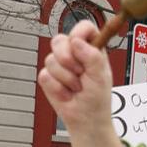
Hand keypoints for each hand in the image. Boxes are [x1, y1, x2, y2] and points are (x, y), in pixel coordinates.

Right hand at [37, 22, 122, 146]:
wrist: (86, 119)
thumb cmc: (97, 98)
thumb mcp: (101, 76)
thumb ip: (93, 57)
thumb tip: (76, 42)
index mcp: (91, 49)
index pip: (84, 28)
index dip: (79, 32)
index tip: (79, 45)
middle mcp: (74, 54)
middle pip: (59, 40)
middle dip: (68, 59)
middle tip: (80, 73)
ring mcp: (59, 65)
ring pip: (51, 60)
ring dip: (66, 78)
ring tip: (76, 87)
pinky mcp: (47, 77)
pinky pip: (45, 76)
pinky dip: (57, 88)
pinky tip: (66, 94)